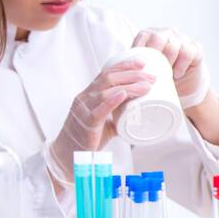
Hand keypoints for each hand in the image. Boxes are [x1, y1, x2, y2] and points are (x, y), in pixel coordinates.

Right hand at [47, 60, 155, 179]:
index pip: (105, 73)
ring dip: (129, 86)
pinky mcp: (86, 122)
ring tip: (146, 86)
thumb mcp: (103, 122)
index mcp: (88, 94)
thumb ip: (117, 115)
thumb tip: (138, 114)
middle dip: (131, 74)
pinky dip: (111, 100)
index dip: (123, 66)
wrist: (68, 154)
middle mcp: (84, 97)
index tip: (141, 64)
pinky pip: (99, 109)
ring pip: (106, 91)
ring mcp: (83, 109)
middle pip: (108, 78)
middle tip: (150, 77)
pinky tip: (122, 94)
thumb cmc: (85, 137)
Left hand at [131, 26, 210, 108]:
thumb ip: (131, 67)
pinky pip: (188, 52)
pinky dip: (181, 65)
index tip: (138, 65)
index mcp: (150, 36)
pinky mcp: (195, 48)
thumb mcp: (143, 69)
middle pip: (158, 37)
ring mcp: (182, 39)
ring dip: (169, 61)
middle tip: (153, 71)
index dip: (139, 48)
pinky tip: (177, 74)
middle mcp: (166, 33)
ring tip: (166, 75)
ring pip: (174, 45)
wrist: (182, 84)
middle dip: (154, 54)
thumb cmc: (158, 75)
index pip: (143, 36)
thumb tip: (112, 78)